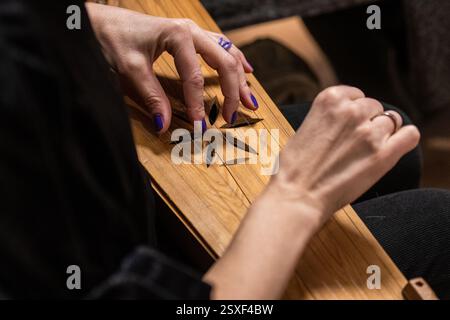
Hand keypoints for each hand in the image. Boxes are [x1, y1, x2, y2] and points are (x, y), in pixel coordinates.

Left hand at [86, 3, 255, 132]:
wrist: (100, 20)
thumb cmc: (113, 38)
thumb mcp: (131, 69)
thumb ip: (151, 97)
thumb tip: (165, 125)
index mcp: (178, 36)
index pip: (195, 78)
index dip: (199, 105)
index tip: (201, 127)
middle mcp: (191, 31)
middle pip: (224, 63)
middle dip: (232, 92)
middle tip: (233, 117)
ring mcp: (193, 31)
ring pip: (227, 54)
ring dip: (239, 78)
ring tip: (249, 100)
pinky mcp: (190, 35)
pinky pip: (221, 47)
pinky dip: (234, 61)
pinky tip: (246, 70)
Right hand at [265, 85, 419, 225]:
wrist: (296, 195)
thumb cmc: (294, 167)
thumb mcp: (305, 126)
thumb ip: (327, 116)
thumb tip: (343, 117)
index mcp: (330, 99)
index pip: (357, 95)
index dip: (353, 112)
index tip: (346, 126)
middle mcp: (352, 110)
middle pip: (374, 107)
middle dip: (366, 122)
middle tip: (353, 143)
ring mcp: (369, 132)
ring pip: (390, 122)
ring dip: (381, 134)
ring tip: (364, 152)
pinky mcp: (383, 155)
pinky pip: (410, 135)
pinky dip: (404, 139)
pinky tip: (394, 148)